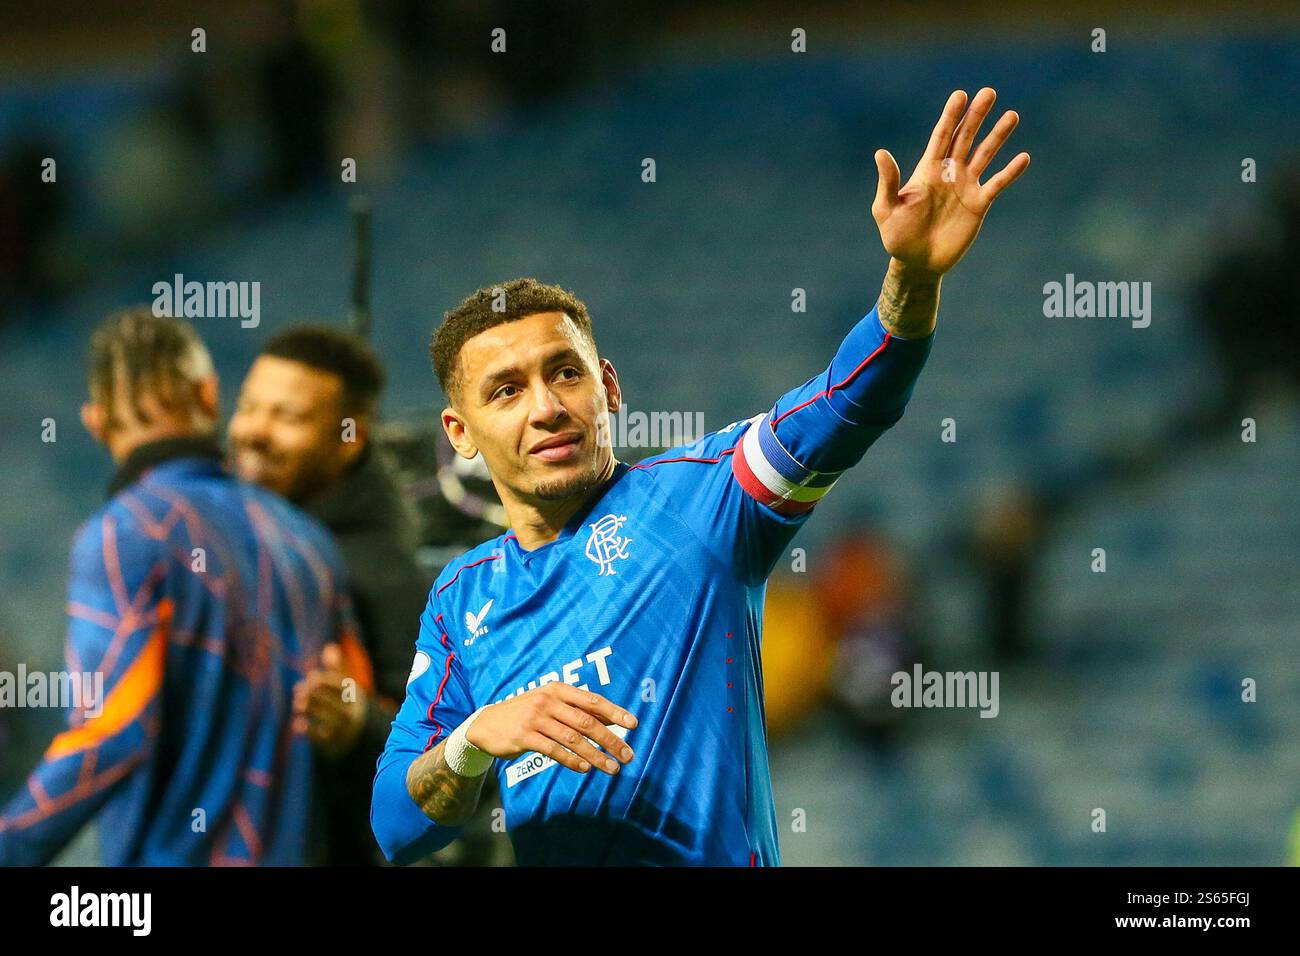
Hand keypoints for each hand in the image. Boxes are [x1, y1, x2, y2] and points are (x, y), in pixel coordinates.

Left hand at [293, 643, 367, 760]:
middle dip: (314, 694)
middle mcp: (352, 712)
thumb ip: (337, 668)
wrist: (358, 737)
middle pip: (333, 700)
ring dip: (310, 709)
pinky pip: (321, 736)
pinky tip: (297, 724)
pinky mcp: (335, 743)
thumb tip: (329, 647)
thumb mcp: (346, 687)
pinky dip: (308, 730)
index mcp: (356, 696)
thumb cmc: (347, 705)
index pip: (340, 685)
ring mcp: (344, 728)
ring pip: (327, 717)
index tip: (310, 678)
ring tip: (297, 704)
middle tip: (298, 691)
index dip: (323, 680)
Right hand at [464, 683, 637, 775]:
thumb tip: (612, 720)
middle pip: (587, 722)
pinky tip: (585, 768)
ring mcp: (535, 718)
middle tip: (628, 755)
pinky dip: (571, 760)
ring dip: (596, 755)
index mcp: (558, 690)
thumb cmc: (526, 713)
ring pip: (573, 738)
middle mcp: (548, 701)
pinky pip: (553, 750)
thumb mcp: (549, 703)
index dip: (615, 712)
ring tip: (612, 768)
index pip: (592, 701)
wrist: (487, 724)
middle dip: (610, 739)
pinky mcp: (524, 736)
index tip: (633, 725)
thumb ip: (576, 710)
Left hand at [872, 87, 1029, 279]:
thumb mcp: (886, 209)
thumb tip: (880, 153)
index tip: (960, 95)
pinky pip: (998, 184)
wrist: (917, 263)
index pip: (941, 136)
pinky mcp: (979, 204)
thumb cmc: (897, 236)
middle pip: (965, 138)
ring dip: (998, 136)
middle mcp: (949, 173)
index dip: (951, 116)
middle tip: (989, 92)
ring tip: (1011, 115)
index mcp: (927, 170)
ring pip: (984, 155)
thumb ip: (888, 181)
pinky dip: (1010, 171)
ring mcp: (966, 187)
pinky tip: (1023, 157)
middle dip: (976, 116)